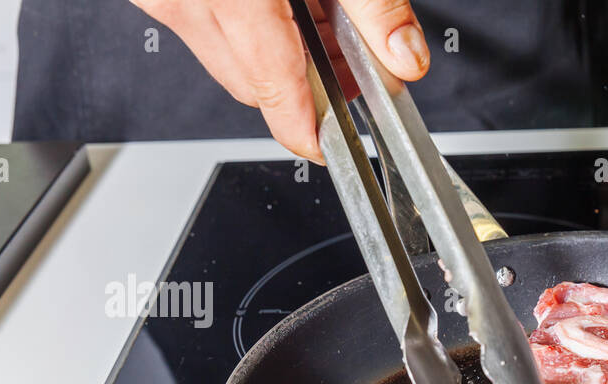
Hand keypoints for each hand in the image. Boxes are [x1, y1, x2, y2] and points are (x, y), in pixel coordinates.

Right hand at [131, 0, 430, 161]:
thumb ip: (371, 2)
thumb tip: (405, 59)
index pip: (274, 93)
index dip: (311, 129)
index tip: (336, 144)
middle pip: (254, 83)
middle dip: (309, 82)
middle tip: (357, 56)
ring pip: (229, 56)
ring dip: (278, 50)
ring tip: (320, 9)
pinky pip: (203, 22)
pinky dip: (247, 21)